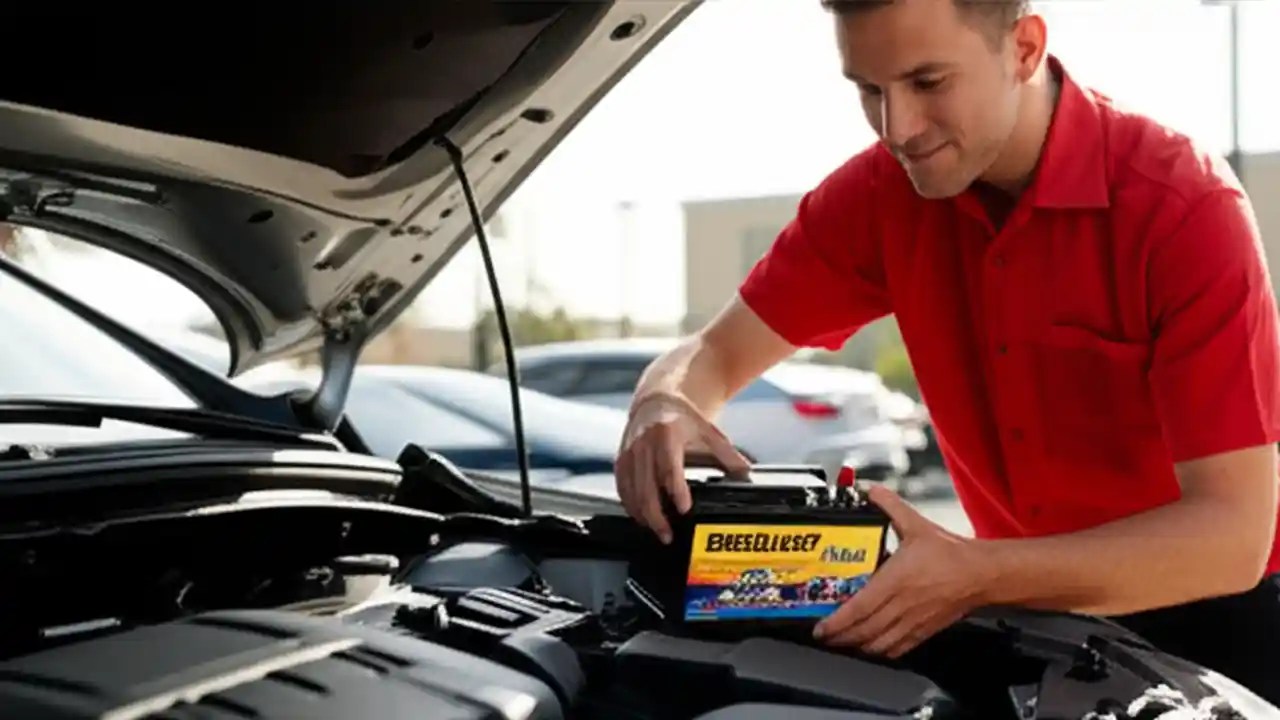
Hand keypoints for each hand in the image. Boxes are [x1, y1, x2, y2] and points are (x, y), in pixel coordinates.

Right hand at [615, 391, 749, 542]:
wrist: (656, 401)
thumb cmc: (681, 417)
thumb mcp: (707, 431)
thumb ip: (726, 455)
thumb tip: (745, 473)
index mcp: (667, 434)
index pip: (669, 467)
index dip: (676, 490)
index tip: (683, 509)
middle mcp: (644, 444)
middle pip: (647, 487)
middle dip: (656, 515)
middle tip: (668, 534)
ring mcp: (630, 452)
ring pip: (631, 491)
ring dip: (643, 515)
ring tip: (657, 531)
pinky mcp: (621, 460)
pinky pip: (622, 488)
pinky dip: (630, 505)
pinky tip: (641, 517)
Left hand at [813, 484, 990, 657]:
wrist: (981, 573)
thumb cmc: (951, 553)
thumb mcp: (916, 524)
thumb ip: (891, 506)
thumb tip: (872, 491)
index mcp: (896, 580)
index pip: (859, 608)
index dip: (836, 622)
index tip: (821, 627)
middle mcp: (902, 605)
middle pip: (864, 631)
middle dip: (839, 637)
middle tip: (824, 636)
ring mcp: (913, 621)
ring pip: (879, 644)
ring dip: (858, 646)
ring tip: (843, 641)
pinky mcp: (924, 631)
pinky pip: (898, 649)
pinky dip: (881, 651)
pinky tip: (873, 646)